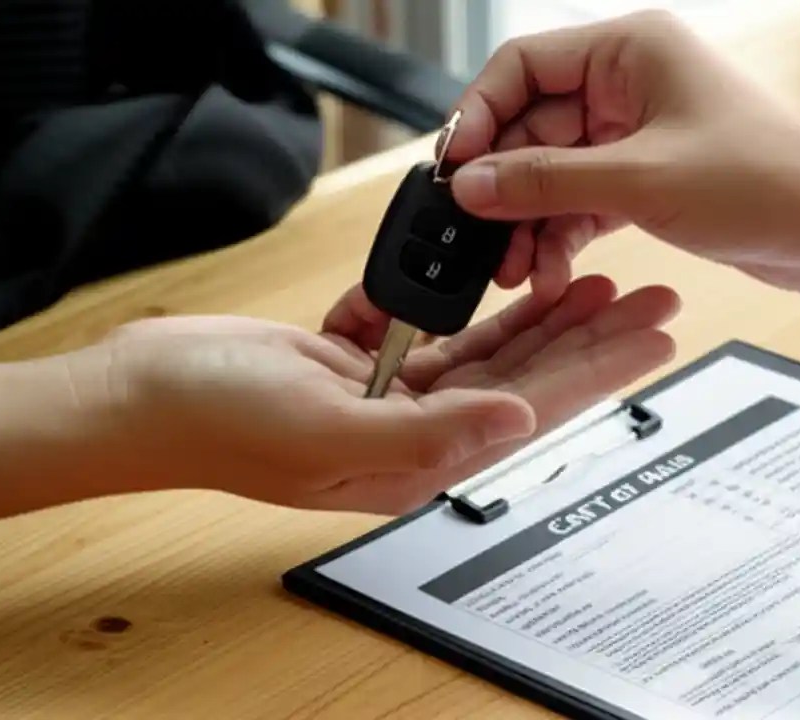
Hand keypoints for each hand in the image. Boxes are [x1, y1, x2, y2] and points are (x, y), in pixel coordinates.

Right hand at [34, 276, 675, 516]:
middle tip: (655, 304)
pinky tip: (527, 288)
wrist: (145, 395)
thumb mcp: (324, 433)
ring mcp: (397, 396)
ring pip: (499, 353)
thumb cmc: (216, 422)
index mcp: (417, 459)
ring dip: (553, 319)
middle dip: (597, 340)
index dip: (600, 372)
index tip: (653, 339)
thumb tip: (514, 418)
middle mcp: (419, 431)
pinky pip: (450, 336)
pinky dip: (489, 311)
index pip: (533, 409)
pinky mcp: (372, 363)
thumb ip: (427, 435)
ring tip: (607, 287)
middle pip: (532, 377)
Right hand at [442, 9, 799, 295]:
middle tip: (477, 239)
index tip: (453, 171)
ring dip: (530, 221)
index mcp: (629, 51)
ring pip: (554, 173)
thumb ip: (546, 182)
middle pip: (532, 127)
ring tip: (514, 273)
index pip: (522, 66)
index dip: (478, 117)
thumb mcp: (641, 181)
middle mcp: (629, 85)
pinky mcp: (651, 181)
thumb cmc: (769, 182)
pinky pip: (584, 202)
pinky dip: (563, 235)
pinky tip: (547, 273)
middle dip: (503, 186)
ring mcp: (639, 135)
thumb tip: (470, 185)